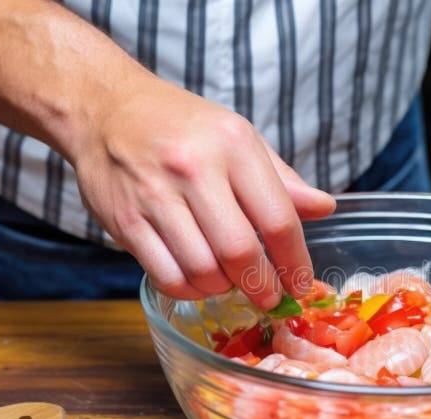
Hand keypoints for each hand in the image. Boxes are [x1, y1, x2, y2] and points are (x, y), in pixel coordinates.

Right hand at [71, 74, 334, 306]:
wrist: (105, 108)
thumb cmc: (183, 126)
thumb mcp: (240, 138)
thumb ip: (283, 180)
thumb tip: (325, 208)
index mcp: (233, 145)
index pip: (278, 218)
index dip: (296, 261)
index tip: (302, 284)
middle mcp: (194, 169)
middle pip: (240, 252)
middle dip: (263, 287)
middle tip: (271, 298)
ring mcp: (155, 197)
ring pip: (203, 271)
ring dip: (224, 289)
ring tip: (232, 282)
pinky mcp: (125, 222)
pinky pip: (167, 277)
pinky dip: (190, 290)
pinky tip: (199, 280)